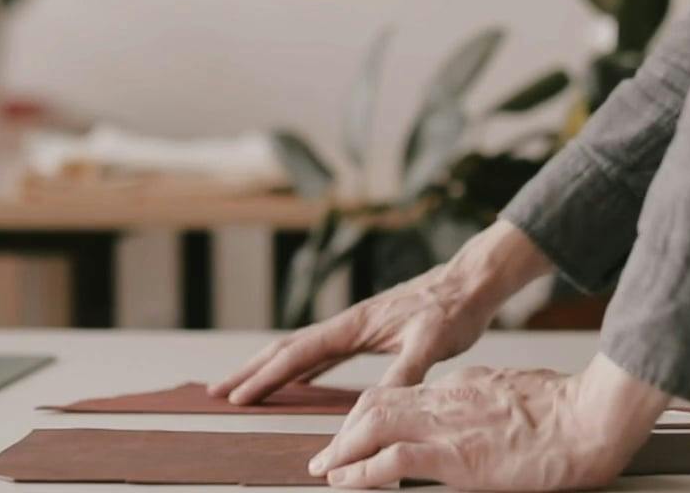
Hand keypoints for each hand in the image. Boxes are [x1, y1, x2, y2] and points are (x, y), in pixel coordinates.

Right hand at [211, 221, 552, 403]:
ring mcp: (357, 329)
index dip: (264, 376)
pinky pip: (325, 356)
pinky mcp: (371, 334)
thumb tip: (375, 408)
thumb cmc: (454, 308)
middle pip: (287, 349)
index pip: (298, 354)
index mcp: (354, 325)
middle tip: (217, 392)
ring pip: (303, 352)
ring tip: (245, 390)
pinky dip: (303, 370)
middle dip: (251, 372)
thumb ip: (403, 373)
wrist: (472, 282)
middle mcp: (349, 325)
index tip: (236, 396)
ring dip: (271, 370)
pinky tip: (299, 383)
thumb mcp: (431, 343)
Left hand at [309, 355, 670, 489]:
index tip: (366, 434)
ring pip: (373, 423)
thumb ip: (496, 406)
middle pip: (378, 402)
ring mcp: (448, 424)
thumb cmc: (574, 413)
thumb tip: (486, 427)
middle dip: (347, 429)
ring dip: (343, 449)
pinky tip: (347, 482)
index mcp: (466, 385)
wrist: (592, 418)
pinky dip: (362, 472)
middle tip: (330, 454)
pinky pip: (391, 460)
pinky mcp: (453, 455)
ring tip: (328, 470)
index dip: (379, 416)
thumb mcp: (524, 398)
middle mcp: (448, 398)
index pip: (409, 396)